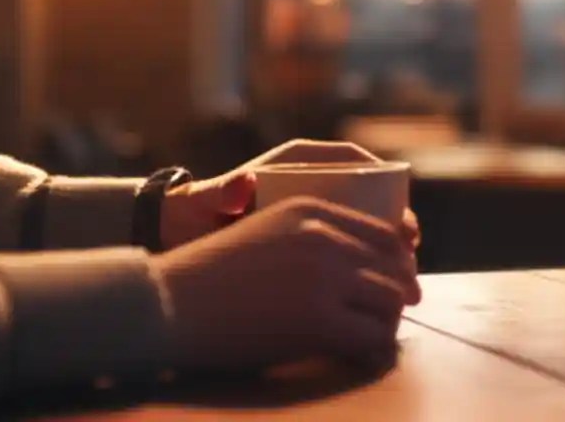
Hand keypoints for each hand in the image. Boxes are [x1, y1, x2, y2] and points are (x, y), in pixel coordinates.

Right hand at [152, 196, 418, 369]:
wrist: (168, 303)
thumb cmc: (208, 276)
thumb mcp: (265, 234)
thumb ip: (309, 240)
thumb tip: (353, 265)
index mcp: (310, 208)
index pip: (382, 232)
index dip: (396, 263)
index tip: (395, 285)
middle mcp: (324, 236)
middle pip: (394, 266)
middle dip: (397, 295)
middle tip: (386, 319)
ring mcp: (324, 276)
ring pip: (390, 300)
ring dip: (387, 322)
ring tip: (372, 339)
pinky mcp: (319, 319)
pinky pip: (373, 336)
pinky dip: (374, 349)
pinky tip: (361, 356)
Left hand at [162, 140, 422, 258]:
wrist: (184, 232)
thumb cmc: (202, 209)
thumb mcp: (214, 200)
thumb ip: (226, 193)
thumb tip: (240, 186)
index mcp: (297, 160)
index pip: (352, 160)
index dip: (383, 180)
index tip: (398, 207)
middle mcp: (313, 178)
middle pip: (368, 192)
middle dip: (393, 219)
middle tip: (409, 248)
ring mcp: (317, 205)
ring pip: (365, 219)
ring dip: (386, 243)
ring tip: (401, 269)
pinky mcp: (316, 232)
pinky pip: (350, 240)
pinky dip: (367, 257)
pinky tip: (377, 283)